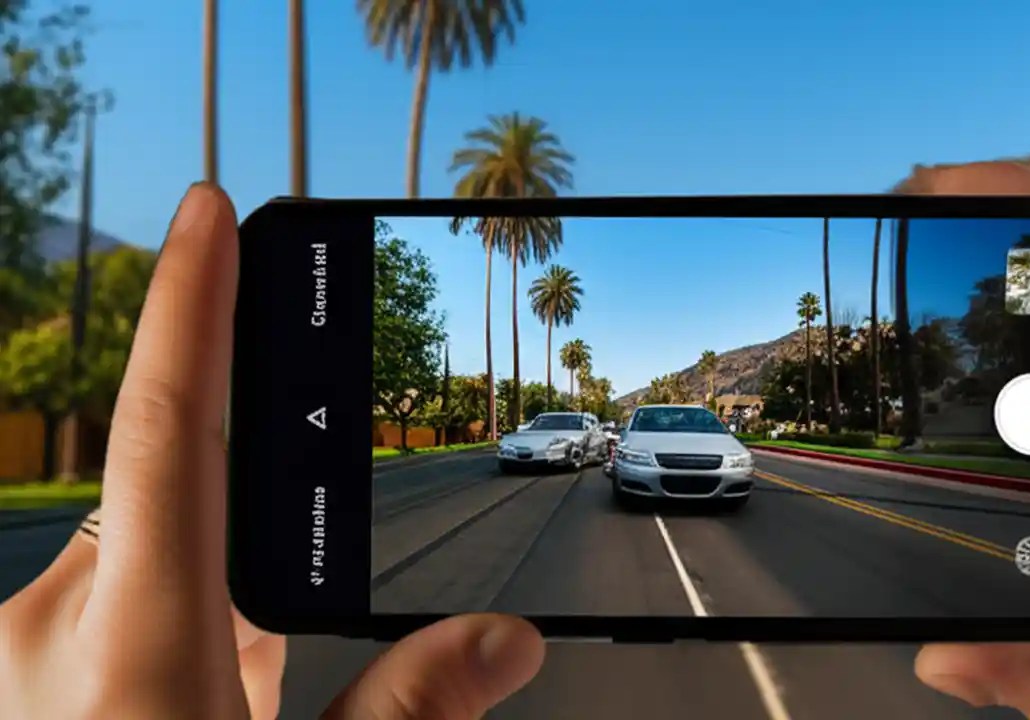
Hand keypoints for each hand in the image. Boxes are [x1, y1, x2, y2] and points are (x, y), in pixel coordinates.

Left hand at [0, 184, 545, 718]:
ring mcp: (27, 662)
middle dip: (233, 536)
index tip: (207, 210)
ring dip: (200, 603)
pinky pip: (105, 616)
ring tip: (237, 694)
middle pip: (166, 510)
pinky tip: (204, 696)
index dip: (192, 304)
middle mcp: (55, 632)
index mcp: (135, 639)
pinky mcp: (27, 682)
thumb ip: (406, 709)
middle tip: (269, 639)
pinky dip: (166, 636)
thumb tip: (505, 642)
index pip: (171, 426)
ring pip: (136, 567)